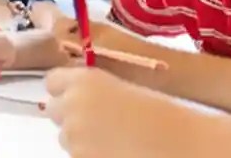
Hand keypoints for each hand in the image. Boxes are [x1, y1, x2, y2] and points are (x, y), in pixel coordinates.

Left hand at [44, 67, 204, 157]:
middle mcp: (72, 106)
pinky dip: (90, 154)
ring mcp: (73, 137)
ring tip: (112, 140)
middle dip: (69, 114)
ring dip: (80, 138)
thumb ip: (93, 89)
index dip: (65, 88)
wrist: (178, 143)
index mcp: (84, 80)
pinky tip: (113, 152)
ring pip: (64, 136)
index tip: (77, 95)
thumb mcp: (123, 88)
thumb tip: (78, 96)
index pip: (52, 80)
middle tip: (96, 121)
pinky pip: (76, 155)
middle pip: (53, 109)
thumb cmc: (161, 114)